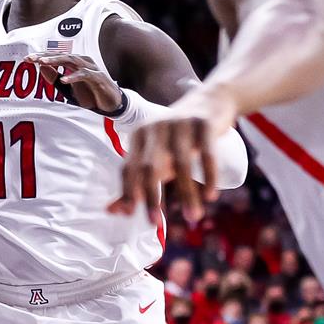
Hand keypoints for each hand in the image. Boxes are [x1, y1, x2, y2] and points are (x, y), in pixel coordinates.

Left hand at [32, 52, 120, 114]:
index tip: (27, 59)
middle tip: (31, 58)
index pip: (56, 56)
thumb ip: (54, 78)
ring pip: (72, 60)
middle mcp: (83, 61)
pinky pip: (85, 75)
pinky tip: (64, 79)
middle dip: (46, 56)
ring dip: (56, 60)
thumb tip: (40, 67)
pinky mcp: (99, 77)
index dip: (42, 56)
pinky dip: (73, 76)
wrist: (111, 104)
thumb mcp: (67, 88)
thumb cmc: (90, 94)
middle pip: (62, 55)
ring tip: (42, 63)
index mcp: (75, 62)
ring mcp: (91, 68)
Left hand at [112, 85, 231, 218]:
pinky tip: (210, 196)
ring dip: (187, 194)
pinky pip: (206, 154)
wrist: (210, 101)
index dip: (127, 191)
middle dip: (150, 197)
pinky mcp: (204, 125)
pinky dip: (209, 177)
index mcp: (139, 135)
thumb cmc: (177, 136)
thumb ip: (136, 180)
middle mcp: (156, 128)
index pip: (128, 166)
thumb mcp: (155, 154)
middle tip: (155, 223)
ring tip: (194, 216)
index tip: (131, 215)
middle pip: (149, 167)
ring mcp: (180, 124)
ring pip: (181, 164)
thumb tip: (112, 211)